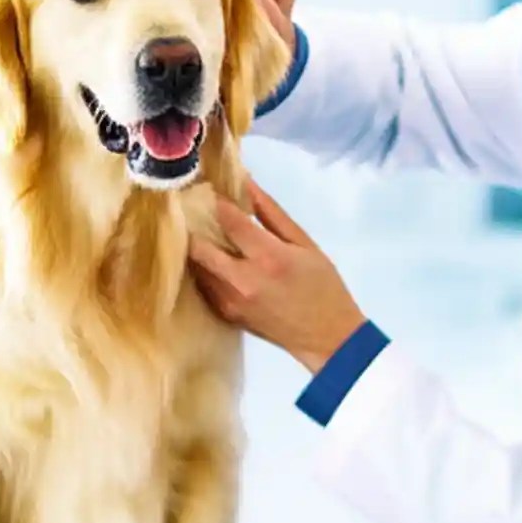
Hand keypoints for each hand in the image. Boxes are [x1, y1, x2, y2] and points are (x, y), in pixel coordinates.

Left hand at [188, 178, 366, 373]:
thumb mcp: (305, 244)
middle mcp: (242, 280)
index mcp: (268, 258)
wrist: (325, 338)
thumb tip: (247, 184)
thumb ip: (273, 215)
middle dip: (196, 227)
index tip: (211, 191)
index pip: (230, 222)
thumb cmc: (323, 286)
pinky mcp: (225, 315)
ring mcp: (230, 301)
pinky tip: (216, 261)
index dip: (217, 203)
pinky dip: (206, 270)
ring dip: (198, 249)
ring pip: (197, 267)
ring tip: (206, 235)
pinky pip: (204, 285)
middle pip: (199, 247)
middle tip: (198, 214)